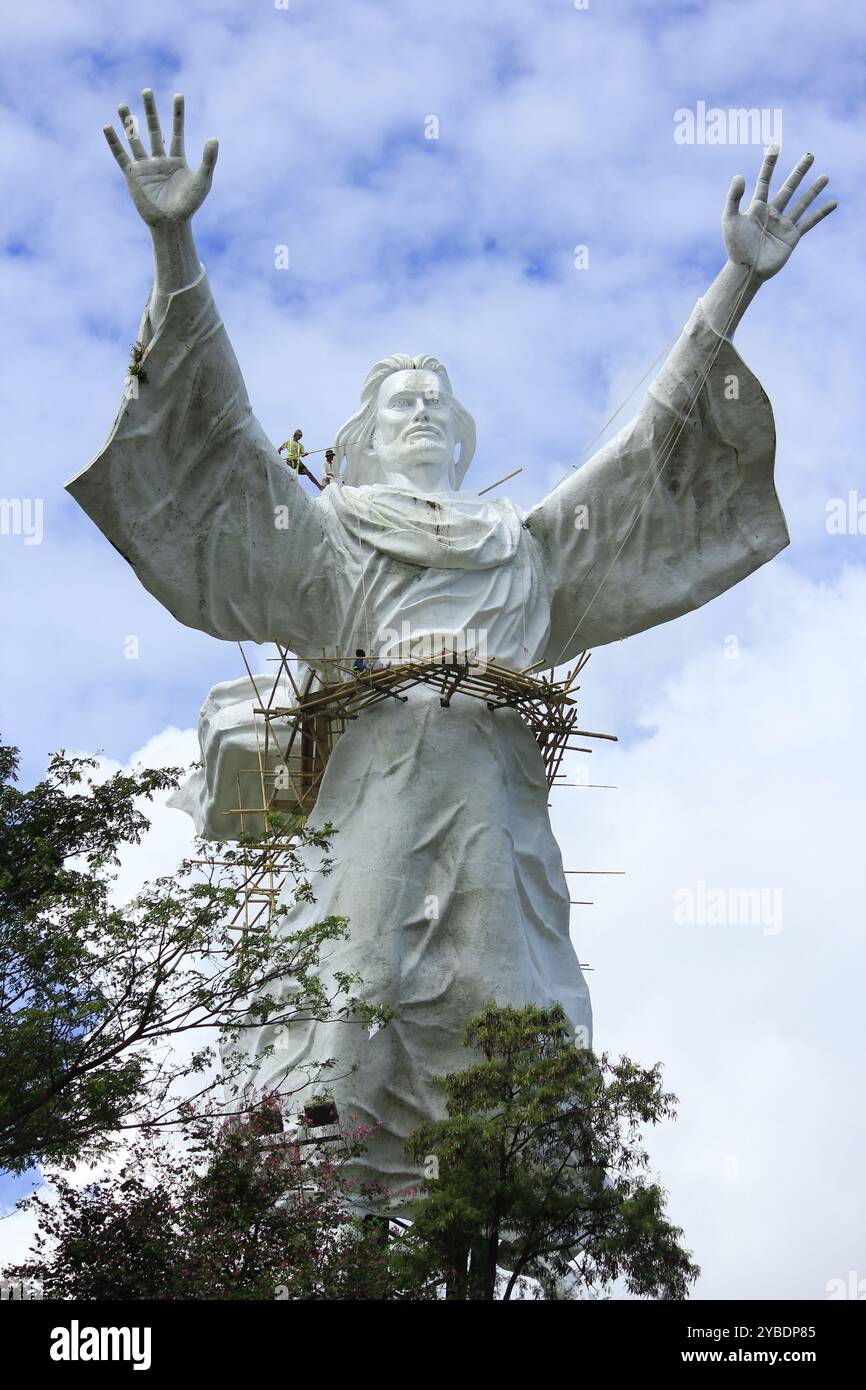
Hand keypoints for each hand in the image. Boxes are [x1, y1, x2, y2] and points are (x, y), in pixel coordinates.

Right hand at [103, 91, 217, 229]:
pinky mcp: (133, 175)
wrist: (171, 223)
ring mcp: (145, 167)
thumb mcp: (202, 181)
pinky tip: (107, 127)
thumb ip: (208, 160)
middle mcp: (160, 160)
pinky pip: (121, 155)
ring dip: (128, 123)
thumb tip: (214, 138)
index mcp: (177, 160)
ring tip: (122, 105)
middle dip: (150, 111)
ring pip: (135, 139)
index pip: (177, 132)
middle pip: (154, 130)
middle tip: (147, 91)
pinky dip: (114, 142)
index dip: (178, 114)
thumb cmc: (189, 205)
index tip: (178, 95)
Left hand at [723, 146, 836, 281]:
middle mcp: (772, 213)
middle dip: (799, 172)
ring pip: (801, 202)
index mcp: (757, 207)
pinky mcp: (792, 236)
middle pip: (788, 187)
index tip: (776, 146)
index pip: (765, 180)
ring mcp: (783, 224)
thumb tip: (740, 176)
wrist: (746, 270)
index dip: (770, 164)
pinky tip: (833, 203)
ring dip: (813, 189)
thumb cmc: (735, 247)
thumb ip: (733, 198)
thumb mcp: (730, 220)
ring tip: (825, 177)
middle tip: (810, 155)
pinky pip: (809, 222)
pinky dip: (821, 213)